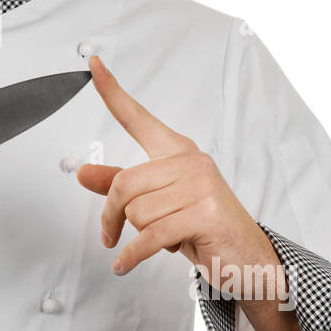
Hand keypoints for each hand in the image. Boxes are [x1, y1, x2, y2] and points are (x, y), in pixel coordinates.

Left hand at [75, 55, 276, 283]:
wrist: (248, 258)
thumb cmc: (202, 227)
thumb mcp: (159, 203)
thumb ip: (120, 187)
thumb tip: (82, 173)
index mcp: (178, 151)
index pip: (137, 118)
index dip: (112, 92)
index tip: (93, 65)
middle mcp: (190, 162)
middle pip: (124, 184)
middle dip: (113, 217)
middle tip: (115, 235)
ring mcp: (200, 186)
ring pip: (136, 213)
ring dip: (138, 236)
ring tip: (168, 238)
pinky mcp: (204, 215)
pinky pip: (149, 236)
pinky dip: (132, 255)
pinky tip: (125, 264)